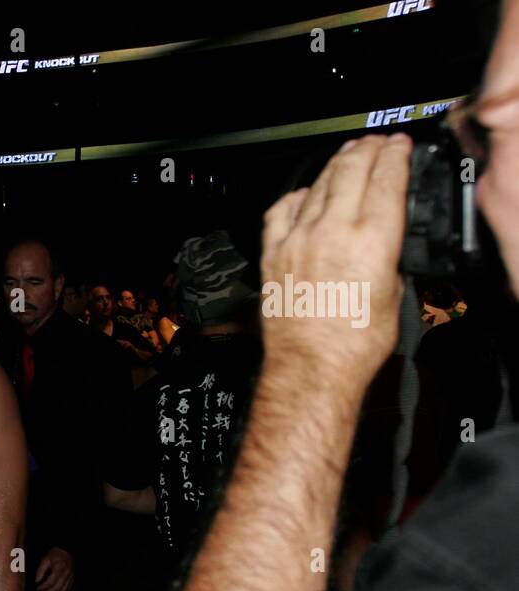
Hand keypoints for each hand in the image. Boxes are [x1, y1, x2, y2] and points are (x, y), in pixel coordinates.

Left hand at [34, 547, 74, 590]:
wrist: (67, 551)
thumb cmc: (55, 554)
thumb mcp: (45, 559)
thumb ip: (40, 570)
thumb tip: (37, 581)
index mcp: (58, 568)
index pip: (50, 582)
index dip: (43, 587)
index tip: (37, 588)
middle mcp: (65, 574)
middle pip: (56, 588)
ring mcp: (70, 577)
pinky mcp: (72, 579)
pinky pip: (67, 589)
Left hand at [259, 134, 411, 388]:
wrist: (311, 367)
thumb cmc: (352, 344)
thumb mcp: (394, 294)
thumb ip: (389, 257)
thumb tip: (385, 241)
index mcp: (372, 238)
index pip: (387, 178)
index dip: (395, 154)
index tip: (399, 145)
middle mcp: (332, 231)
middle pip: (351, 170)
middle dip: (366, 149)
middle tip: (374, 143)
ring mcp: (297, 240)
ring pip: (317, 185)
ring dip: (335, 165)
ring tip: (346, 157)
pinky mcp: (271, 254)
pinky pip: (281, 211)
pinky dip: (296, 197)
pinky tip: (305, 194)